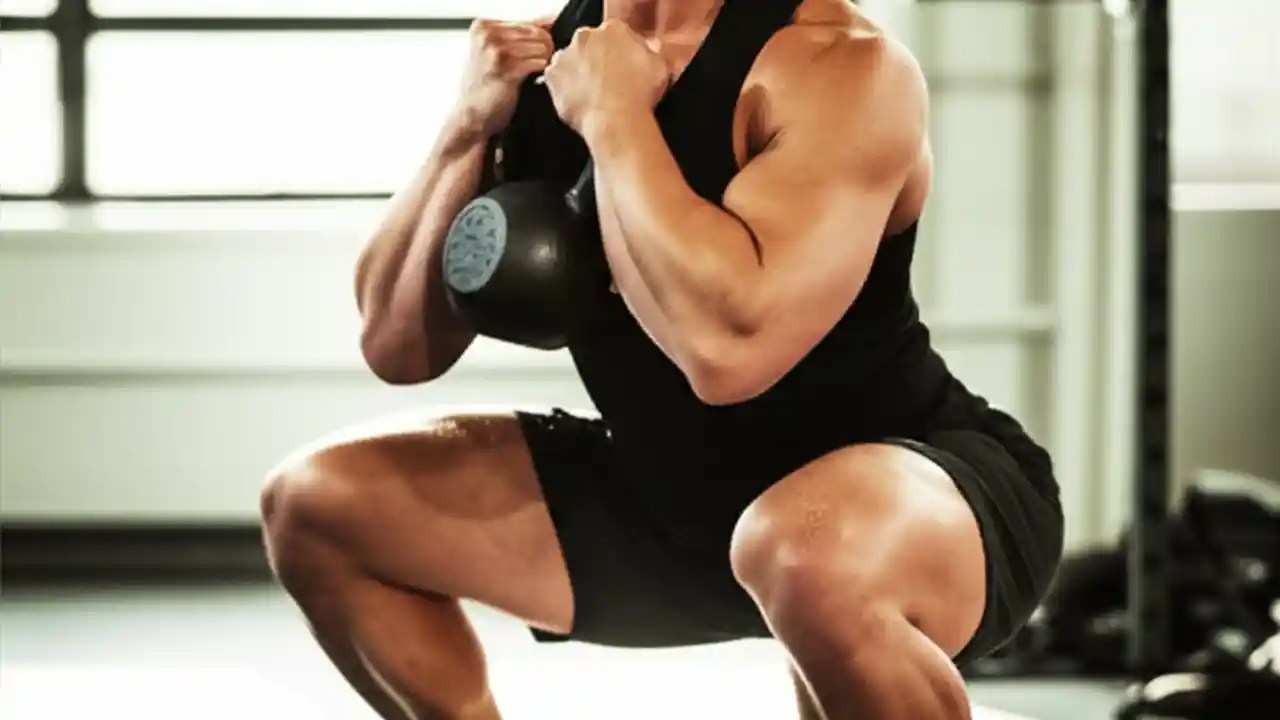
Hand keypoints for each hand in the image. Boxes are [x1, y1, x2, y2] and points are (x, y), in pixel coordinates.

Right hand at [455, 18, 554, 138]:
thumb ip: (520, 34)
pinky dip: (542, 74)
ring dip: (544, 64)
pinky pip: (540, 63)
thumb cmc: (485, 87)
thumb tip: (550, 19)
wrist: (471, 117)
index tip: (532, 58)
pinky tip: (533, 82)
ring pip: (543, 47)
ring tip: (533, 76)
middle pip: (538, 33)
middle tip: (535, 69)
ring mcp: (496, 51)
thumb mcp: (496, 52)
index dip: (539, 42)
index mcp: (483, 26)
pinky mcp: (507, 69)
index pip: (529, 23)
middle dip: (544, 52)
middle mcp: (487, 35)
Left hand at [542, 20, 670, 139]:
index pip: (614, 35)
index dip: (619, 53)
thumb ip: (651, 52)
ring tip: (592, 95)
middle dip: (595, 59)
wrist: (616, 121)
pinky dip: (564, 88)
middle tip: (607, 82)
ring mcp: (565, 55)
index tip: (622, 67)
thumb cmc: (639, 96)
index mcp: (614, 29)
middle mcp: (586, 36)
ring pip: (570, 60)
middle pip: (589, 44)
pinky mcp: (552, 76)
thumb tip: (649, 49)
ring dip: (578, 73)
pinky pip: (555, 79)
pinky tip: (578, 101)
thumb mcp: (660, 67)